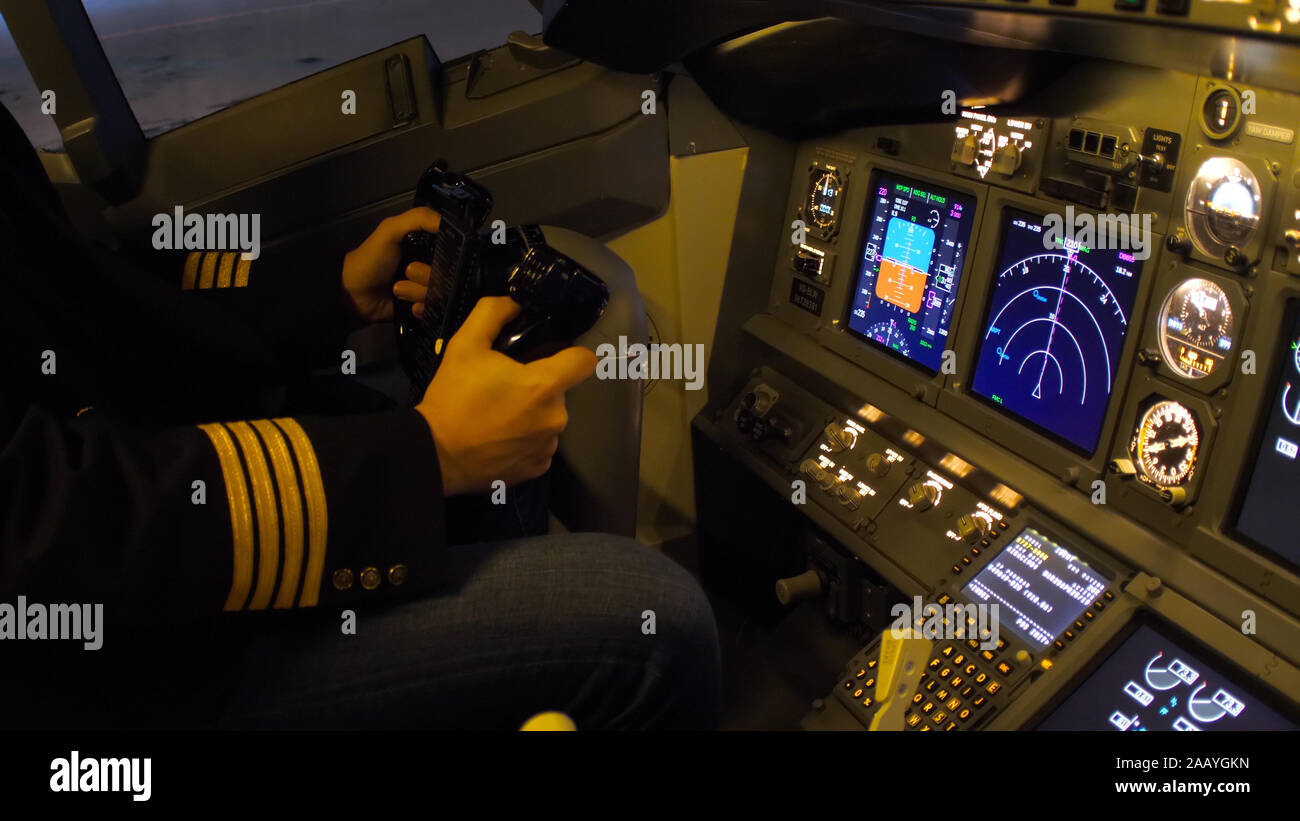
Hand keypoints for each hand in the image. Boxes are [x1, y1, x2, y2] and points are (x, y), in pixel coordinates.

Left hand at [341, 207, 441, 324]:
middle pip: (448, 273)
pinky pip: (434, 308)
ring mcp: (426, 287)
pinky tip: (409, 306)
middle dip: (427, 274)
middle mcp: (429, 265)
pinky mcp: (422, 306)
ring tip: (398, 289)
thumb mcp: (390, 229)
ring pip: (440, 292)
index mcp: (426, 244)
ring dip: (417, 291)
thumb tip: (448, 220)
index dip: (449, 253)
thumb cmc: (370, 260)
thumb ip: (419, 217)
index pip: (452, 248)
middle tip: (407, 271)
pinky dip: (421, 308)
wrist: (353, 295)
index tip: (438, 256)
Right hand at [416, 296, 597, 495]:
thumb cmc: (453, 398)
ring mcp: (548, 446)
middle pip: (559, 391)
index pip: (585, 361)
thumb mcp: (465, 345)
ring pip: (549, 419)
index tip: (549, 356)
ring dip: (532, 415)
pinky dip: (525, 441)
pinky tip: (499, 439)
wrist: (435, 454)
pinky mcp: (537, 468)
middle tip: (503, 388)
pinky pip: (540, 446)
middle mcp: (556, 417)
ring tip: (497, 417)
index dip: (570, 354)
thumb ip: (492, 314)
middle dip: (537, 386)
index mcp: (545, 385)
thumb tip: (514, 301)